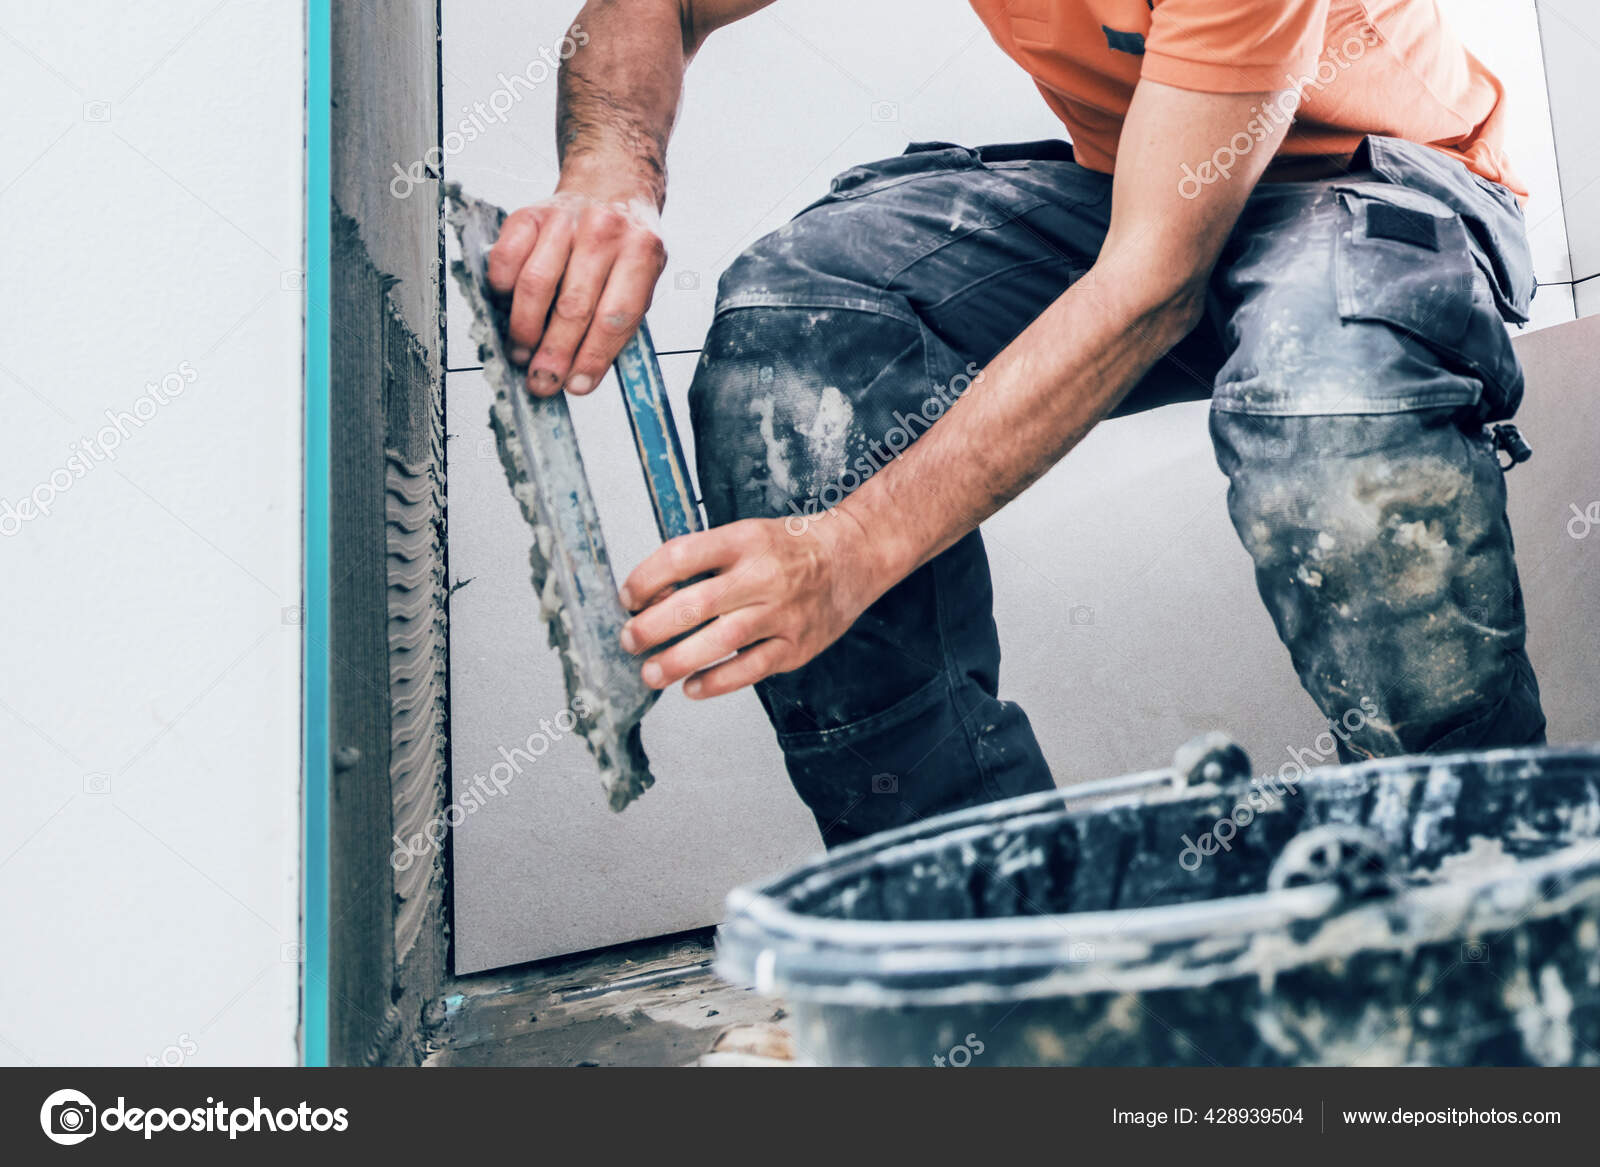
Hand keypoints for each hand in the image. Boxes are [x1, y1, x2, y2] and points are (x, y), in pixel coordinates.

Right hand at [486, 187, 665, 396]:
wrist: (611, 185)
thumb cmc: (625, 244)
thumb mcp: (644, 277)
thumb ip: (620, 320)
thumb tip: (584, 373)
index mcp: (643, 251)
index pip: (618, 315)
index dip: (594, 356)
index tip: (577, 385)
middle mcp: (605, 231)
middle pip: (574, 305)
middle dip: (555, 353)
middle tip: (543, 380)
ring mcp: (565, 220)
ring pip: (536, 284)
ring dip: (525, 329)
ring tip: (523, 354)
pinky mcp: (529, 215)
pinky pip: (506, 260)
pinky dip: (502, 292)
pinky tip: (508, 310)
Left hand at [618, 516, 886, 698]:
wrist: (851, 559)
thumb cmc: (788, 549)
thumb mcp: (744, 535)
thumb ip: (703, 560)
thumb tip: (652, 596)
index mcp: (743, 540)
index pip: (681, 556)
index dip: (646, 579)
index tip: (628, 598)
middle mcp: (762, 575)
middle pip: (696, 604)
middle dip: (652, 627)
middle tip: (630, 641)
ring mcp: (782, 613)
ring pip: (721, 641)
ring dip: (678, 661)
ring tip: (651, 673)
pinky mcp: (796, 645)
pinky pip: (750, 669)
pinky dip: (717, 682)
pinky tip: (692, 688)